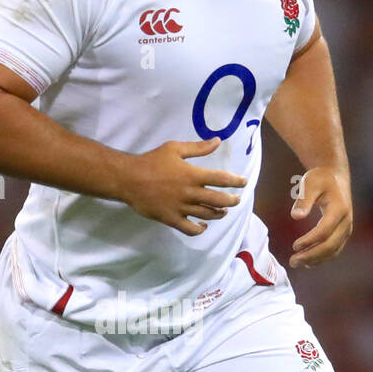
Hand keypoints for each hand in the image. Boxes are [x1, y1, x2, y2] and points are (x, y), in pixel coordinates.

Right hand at [126, 137, 246, 235]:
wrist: (128, 179)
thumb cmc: (151, 161)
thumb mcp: (174, 148)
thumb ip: (198, 148)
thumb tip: (218, 141)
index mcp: (193, 175)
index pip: (221, 179)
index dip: (236, 181)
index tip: (243, 182)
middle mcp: (190, 193)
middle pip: (219, 199)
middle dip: (232, 200)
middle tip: (236, 199)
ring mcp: (181, 208)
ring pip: (207, 215)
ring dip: (219, 214)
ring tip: (223, 211)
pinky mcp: (171, 219)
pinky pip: (190, 229)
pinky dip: (200, 229)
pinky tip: (203, 226)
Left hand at [289, 167, 352, 265]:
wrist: (335, 176)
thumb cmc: (320, 179)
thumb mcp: (310, 184)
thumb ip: (303, 200)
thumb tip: (296, 216)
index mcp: (339, 208)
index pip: (324, 230)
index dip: (310, 240)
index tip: (294, 246)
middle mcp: (346, 221)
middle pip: (330, 245)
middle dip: (312, 255)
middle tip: (293, 261)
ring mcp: (347, 228)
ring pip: (333, 250)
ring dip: (316, 259)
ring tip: (297, 262)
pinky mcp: (343, 232)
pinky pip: (335, 249)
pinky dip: (322, 257)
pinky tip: (308, 261)